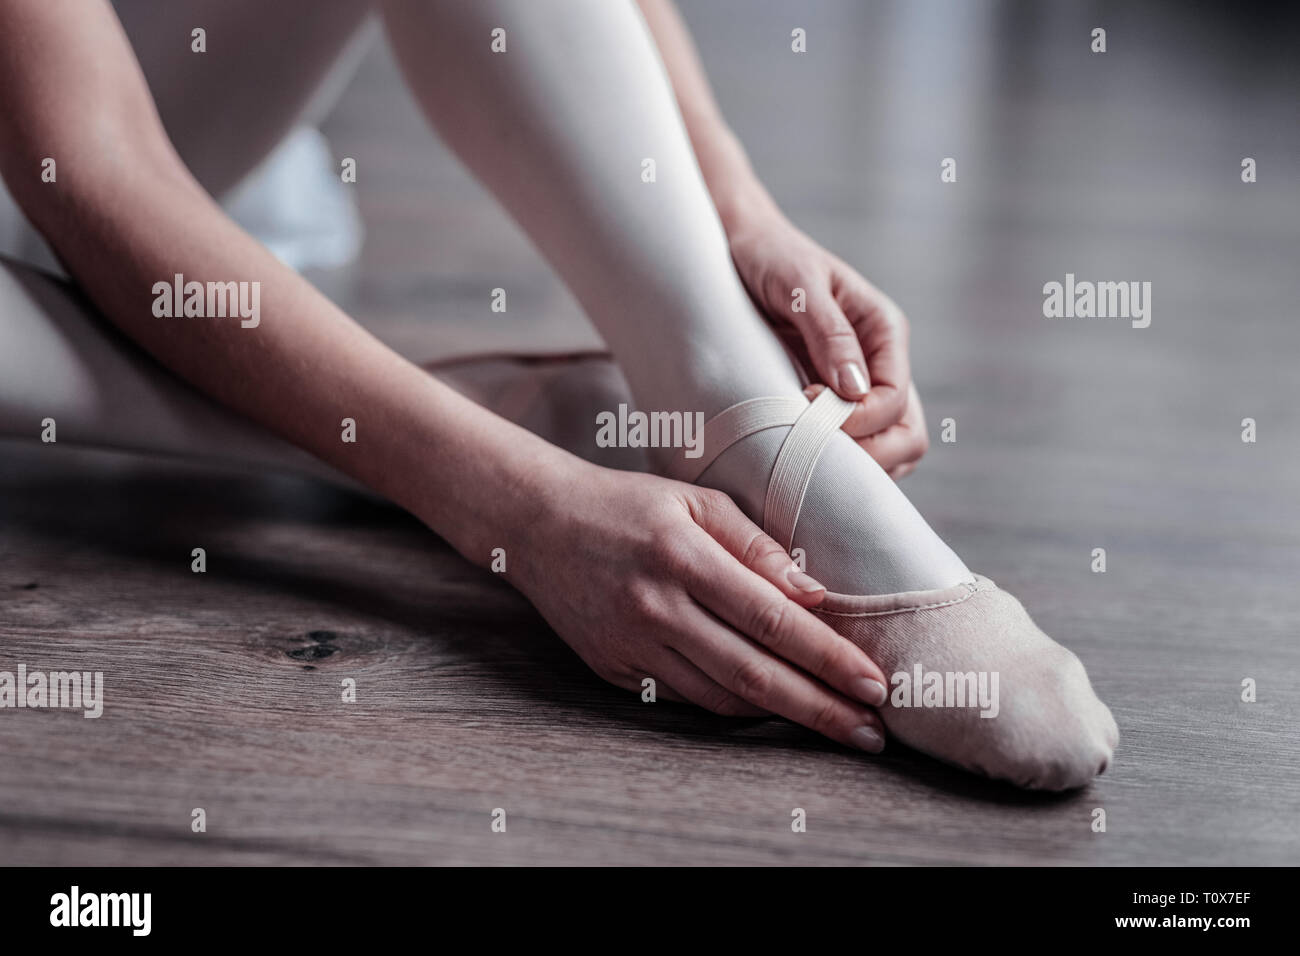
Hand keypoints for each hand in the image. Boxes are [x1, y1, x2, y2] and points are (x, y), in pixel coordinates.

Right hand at [512, 462, 889, 752]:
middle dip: (820, 707)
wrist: (540, 525)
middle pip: (753, 672)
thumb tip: (815, 595)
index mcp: (683, 556)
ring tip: (834, 724)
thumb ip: (756, 545)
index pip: (773, 619)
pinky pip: (687, 698)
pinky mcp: (615, 670)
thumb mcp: (695, 501)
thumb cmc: (627, 505)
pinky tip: (770, 708)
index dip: (829, 657)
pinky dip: (733, 706)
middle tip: (872, 731)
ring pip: (721, 695)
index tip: (874, 682)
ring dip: (783, 715)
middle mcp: (656, 607)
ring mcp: (632, 645)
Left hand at [728, 209, 920, 468]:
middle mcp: (881, 363)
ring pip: (888, 449)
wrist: (740, 246)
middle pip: (906, 435)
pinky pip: (853, 447)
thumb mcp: (799, 283)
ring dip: (855, 465)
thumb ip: (830, 333)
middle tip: (812, 452)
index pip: (894, 401)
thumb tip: (854, 390)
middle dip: (868, 456)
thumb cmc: (769, 256)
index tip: (807, 408)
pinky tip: (798, 455)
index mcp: (884, 332)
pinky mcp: (832, 401)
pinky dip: (836, 463)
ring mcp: (859, 386)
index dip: (857, 421)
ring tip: (804, 456)